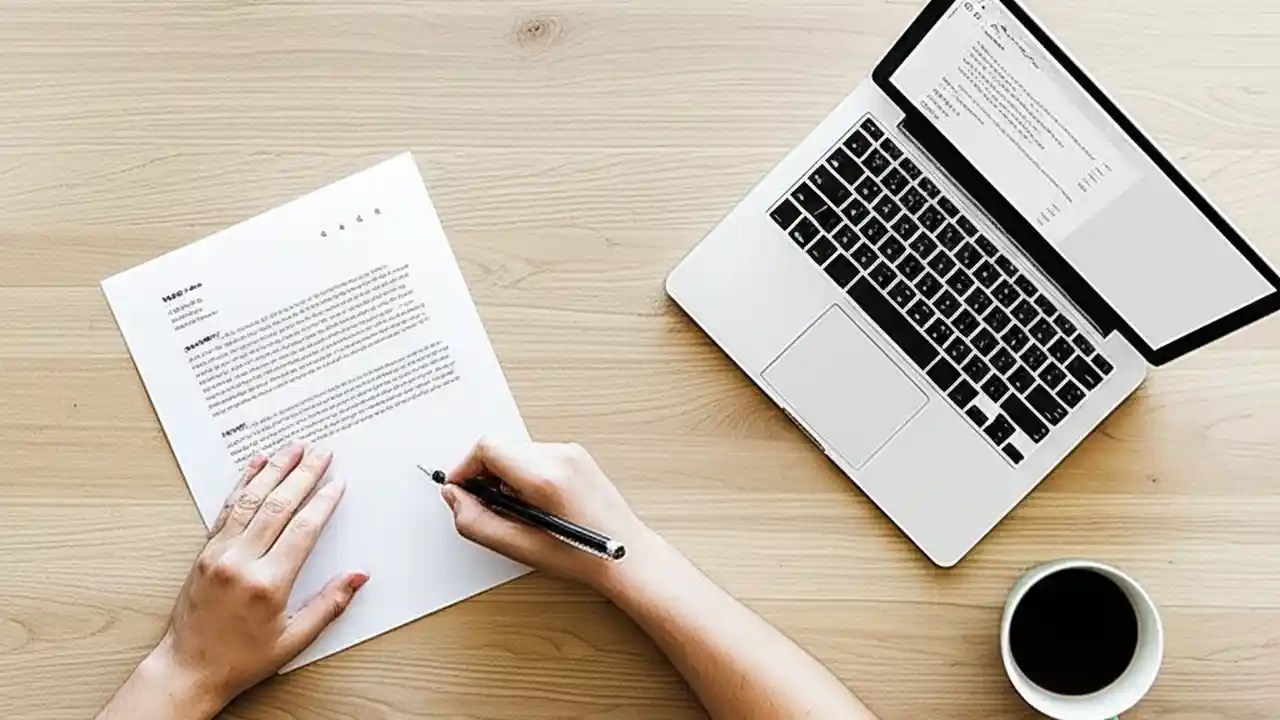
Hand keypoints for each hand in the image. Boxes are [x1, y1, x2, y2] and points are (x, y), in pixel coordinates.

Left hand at [110, 441, 367, 717]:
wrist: (188, 669)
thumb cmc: (240, 659)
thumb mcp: (294, 638)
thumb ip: (330, 603)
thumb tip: (359, 576)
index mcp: (268, 583)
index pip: (303, 529)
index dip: (324, 501)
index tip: (337, 482)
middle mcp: (240, 562)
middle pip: (278, 506)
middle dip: (303, 474)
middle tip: (321, 452)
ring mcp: (218, 554)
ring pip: (251, 500)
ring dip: (274, 469)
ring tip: (292, 447)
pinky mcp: (204, 553)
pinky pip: (226, 510)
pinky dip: (242, 484)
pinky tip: (255, 466)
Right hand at [442, 439, 654, 592]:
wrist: (626, 556)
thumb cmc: (581, 556)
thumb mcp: (519, 547)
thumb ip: (476, 522)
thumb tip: (455, 497)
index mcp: (545, 477)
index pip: (487, 448)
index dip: (465, 468)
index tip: (460, 490)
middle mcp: (560, 456)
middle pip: (500, 447)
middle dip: (484, 474)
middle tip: (488, 506)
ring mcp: (571, 453)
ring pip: (516, 451)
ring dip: (504, 475)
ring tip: (516, 509)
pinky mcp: (577, 456)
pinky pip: (534, 455)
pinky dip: (523, 474)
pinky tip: (533, 503)